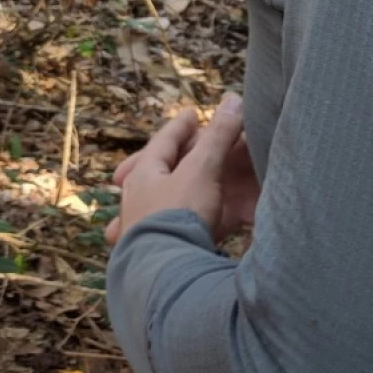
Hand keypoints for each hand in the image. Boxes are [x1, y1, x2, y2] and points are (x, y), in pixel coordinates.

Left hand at [110, 94, 255, 246]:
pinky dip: (180, 222)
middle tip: (180, 148)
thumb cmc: (180, 214)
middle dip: (170, 158)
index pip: (164, 141)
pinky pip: (170, 229)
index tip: (191, 114)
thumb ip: (219, 135)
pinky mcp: (157, 251)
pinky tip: (184, 229)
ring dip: (171, 192)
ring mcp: (145, 226)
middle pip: (157, 171)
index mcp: (145, 174)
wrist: (167, 274)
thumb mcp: (203, 169)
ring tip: (178, 189)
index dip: (182, 126)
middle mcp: (139, 198)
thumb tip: (233, 99)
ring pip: (158, 201)